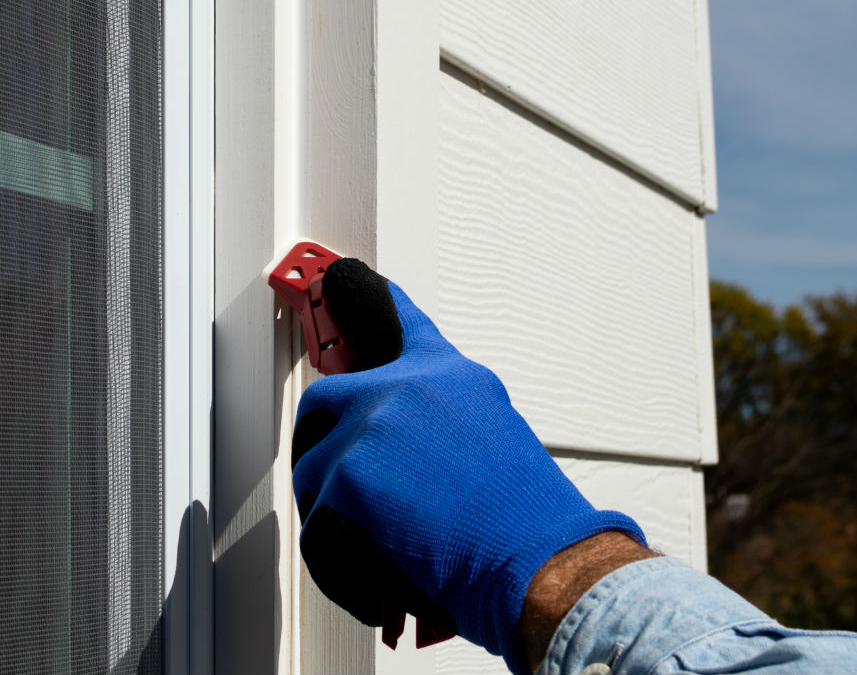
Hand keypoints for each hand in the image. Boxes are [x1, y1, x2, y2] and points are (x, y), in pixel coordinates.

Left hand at [291, 261, 645, 673]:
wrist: (543, 558)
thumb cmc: (529, 519)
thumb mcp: (496, 439)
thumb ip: (443, 425)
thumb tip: (407, 452)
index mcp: (450, 375)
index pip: (401, 319)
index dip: (367, 297)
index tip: (342, 273)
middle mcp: (408, 384)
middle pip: (327, 400)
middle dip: (319, 447)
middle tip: (330, 487)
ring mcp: (374, 422)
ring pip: (313, 470)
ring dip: (331, 516)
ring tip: (365, 552)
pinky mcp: (350, 472)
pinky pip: (316, 525)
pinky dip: (334, 563)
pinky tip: (371, 584)